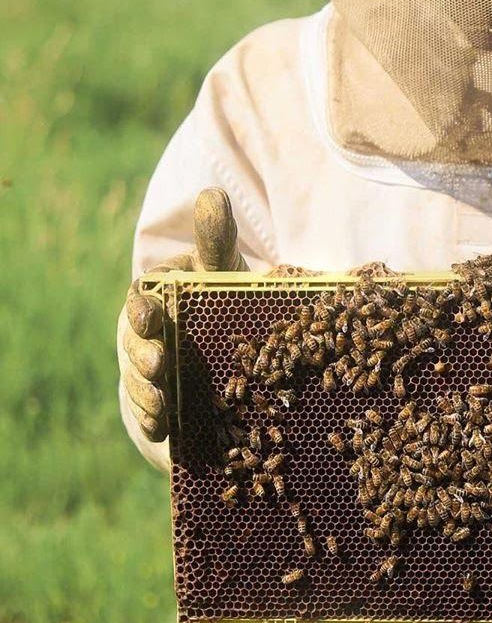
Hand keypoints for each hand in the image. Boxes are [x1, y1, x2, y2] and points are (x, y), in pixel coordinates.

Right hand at [122, 187, 246, 443]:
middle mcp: (144, 334)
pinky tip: (160, 429)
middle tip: (159, 362)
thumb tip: (212, 193)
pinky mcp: (159, 403)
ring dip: (145, 391)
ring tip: (161, 403)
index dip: (142, 308)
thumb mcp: (222, 270)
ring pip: (138, 380)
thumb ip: (215, 238)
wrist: (225, 350)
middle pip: (135, 344)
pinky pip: (148, 413)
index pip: (141, 300)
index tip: (150, 313)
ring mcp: (148, 369)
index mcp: (156, 298)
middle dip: (142, 354)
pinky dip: (152, 420)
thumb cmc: (221, 298)